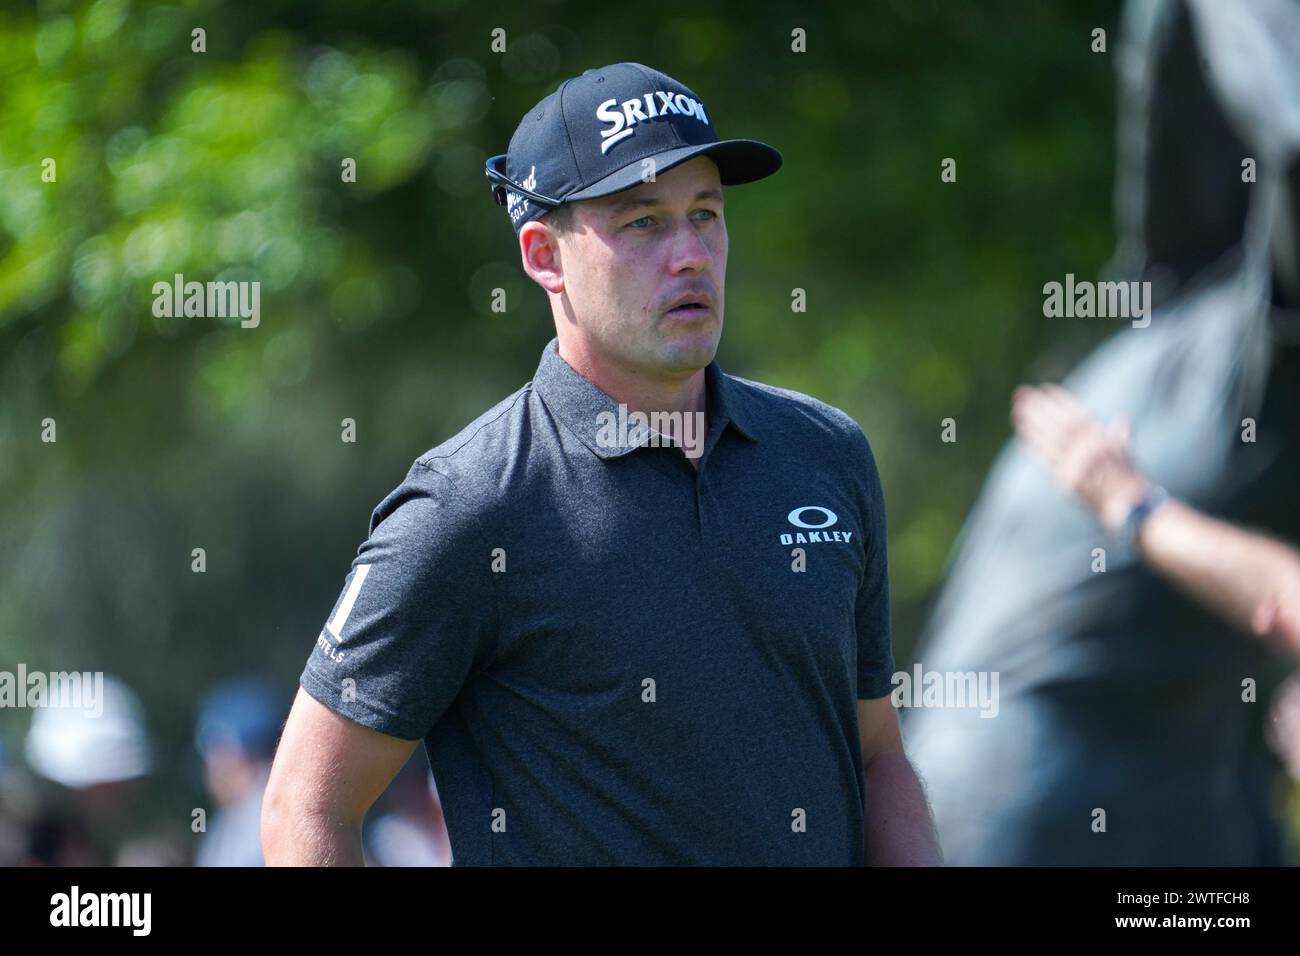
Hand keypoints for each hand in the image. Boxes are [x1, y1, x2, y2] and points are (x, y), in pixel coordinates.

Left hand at [1010, 383, 1147, 531]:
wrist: (1132, 511)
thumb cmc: (1131, 483)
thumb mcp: (1128, 456)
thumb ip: (1121, 437)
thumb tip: (1123, 420)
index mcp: (1104, 439)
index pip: (1077, 414)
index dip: (1060, 399)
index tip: (1044, 387)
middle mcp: (1091, 448)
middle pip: (1059, 423)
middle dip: (1039, 407)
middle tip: (1022, 393)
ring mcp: (1079, 464)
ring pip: (1050, 438)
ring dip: (1032, 423)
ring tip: (1016, 410)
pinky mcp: (1068, 481)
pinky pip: (1047, 460)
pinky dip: (1034, 446)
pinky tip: (1021, 434)